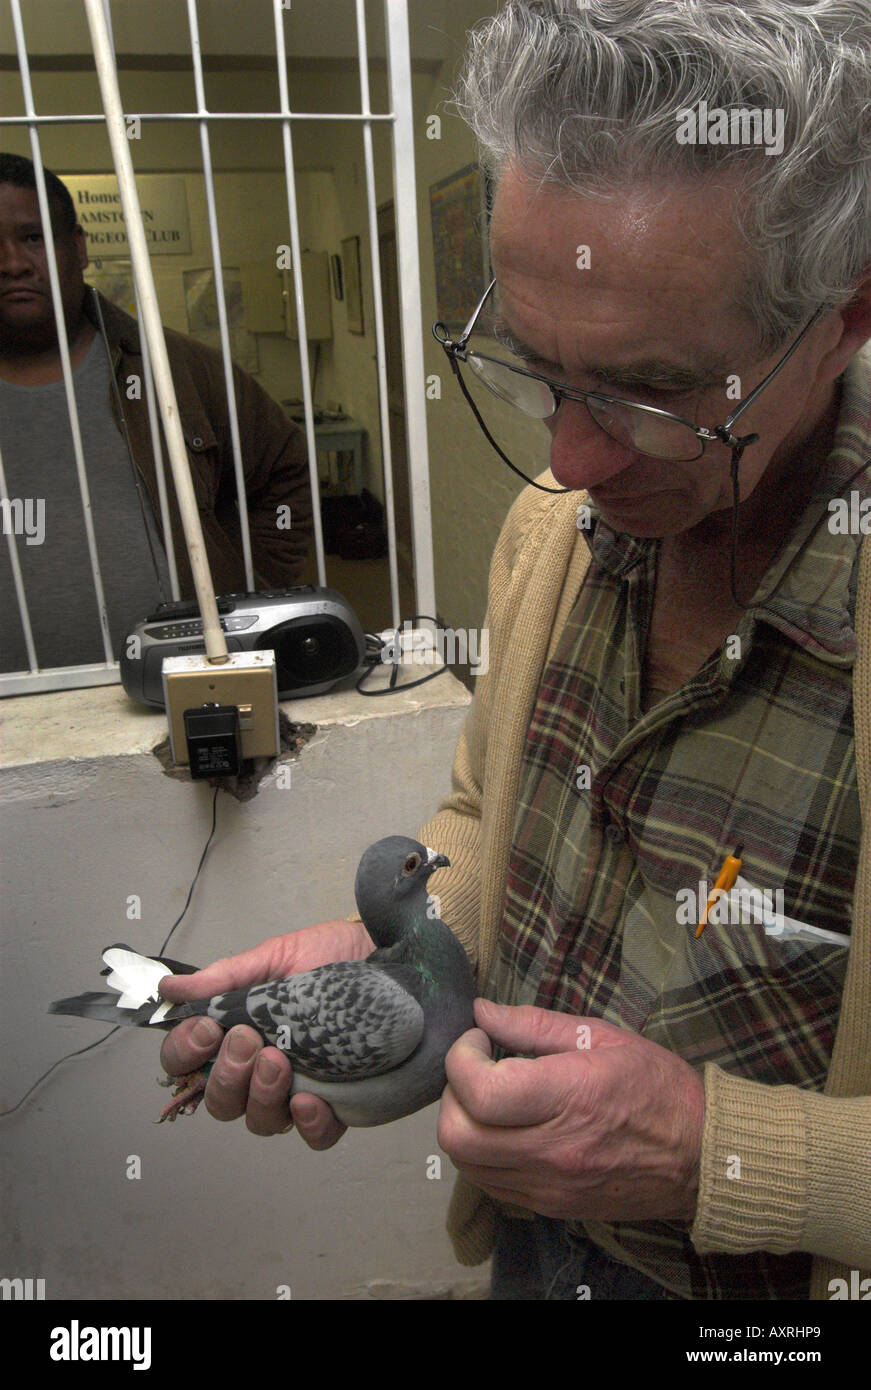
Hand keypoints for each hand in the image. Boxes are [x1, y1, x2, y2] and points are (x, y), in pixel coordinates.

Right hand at [158, 919, 373, 1145]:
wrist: (391, 957)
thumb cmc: (333, 955)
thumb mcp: (277, 957)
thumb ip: (226, 978)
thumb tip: (169, 988)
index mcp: (238, 1032)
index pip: (189, 1062)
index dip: (185, 1053)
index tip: (205, 1028)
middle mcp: (261, 1069)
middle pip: (221, 1101)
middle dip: (227, 1074)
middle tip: (248, 1040)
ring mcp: (298, 1090)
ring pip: (261, 1121)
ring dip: (261, 1096)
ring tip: (278, 1061)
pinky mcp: (340, 1106)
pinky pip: (314, 1136)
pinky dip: (308, 1124)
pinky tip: (310, 1099)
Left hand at [437, 999, 704, 1223]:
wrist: (701, 1157)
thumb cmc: (657, 1087)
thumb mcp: (603, 1038)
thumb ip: (535, 1025)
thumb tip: (483, 1011)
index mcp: (568, 1097)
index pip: (480, 1091)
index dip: (462, 1058)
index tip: (478, 1039)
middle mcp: (552, 1150)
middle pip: (458, 1134)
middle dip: (453, 1094)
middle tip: (478, 1069)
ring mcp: (549, 1185)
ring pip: (466, 1164)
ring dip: (463, 1124)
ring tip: (491, 1098)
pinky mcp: (550, 1206)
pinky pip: (489, 1185)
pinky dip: (481, 1155)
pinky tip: (505, 1129)